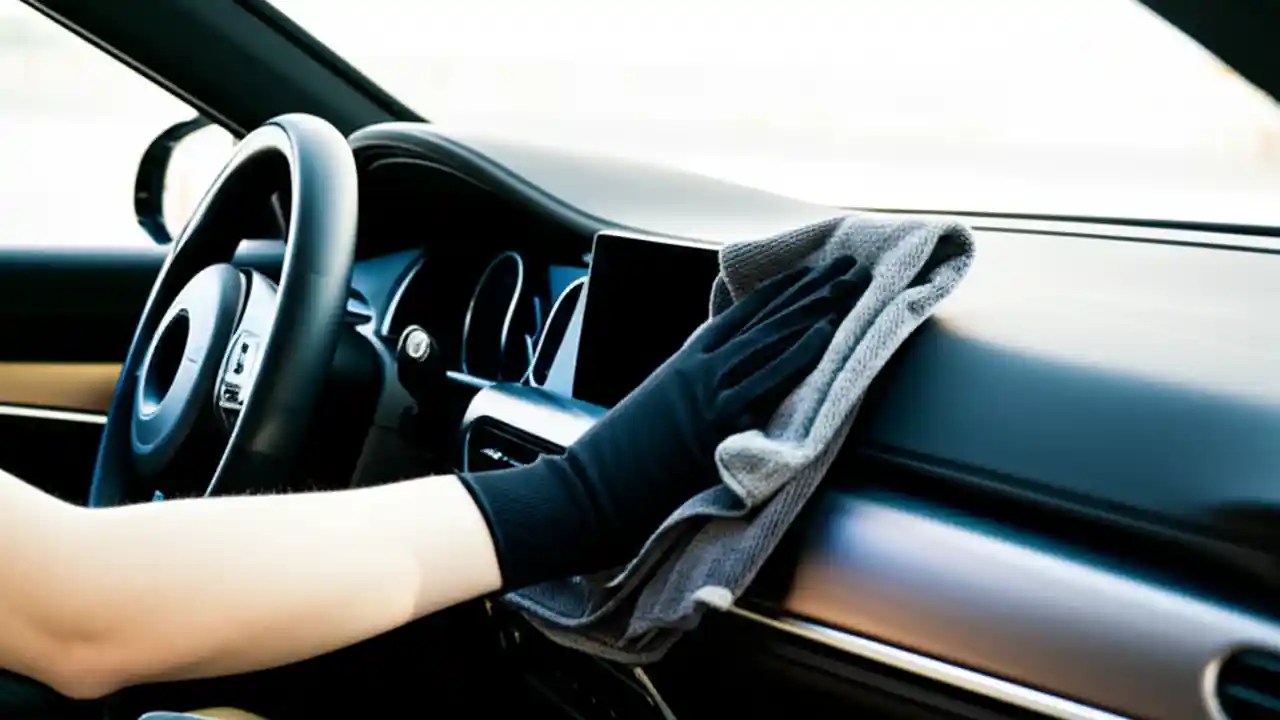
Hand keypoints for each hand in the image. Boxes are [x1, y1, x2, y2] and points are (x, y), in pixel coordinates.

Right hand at [460, 256, 872, 587]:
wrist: (589, 491)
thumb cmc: (622, 461)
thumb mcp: (661, 407)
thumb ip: (697, 387)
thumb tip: (731, 384)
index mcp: (686, 361)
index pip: (745, 312)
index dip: (785, 289)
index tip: (816, 270)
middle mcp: (700, 368)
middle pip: (767, 317)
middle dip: (814, 288)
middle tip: (851, 266)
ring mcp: (710, 393)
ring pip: (772, 338)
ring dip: (817, 307)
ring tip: (852, 283)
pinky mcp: (718, 422)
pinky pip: (767, 381)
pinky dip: (798, 352)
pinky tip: (825, 331)